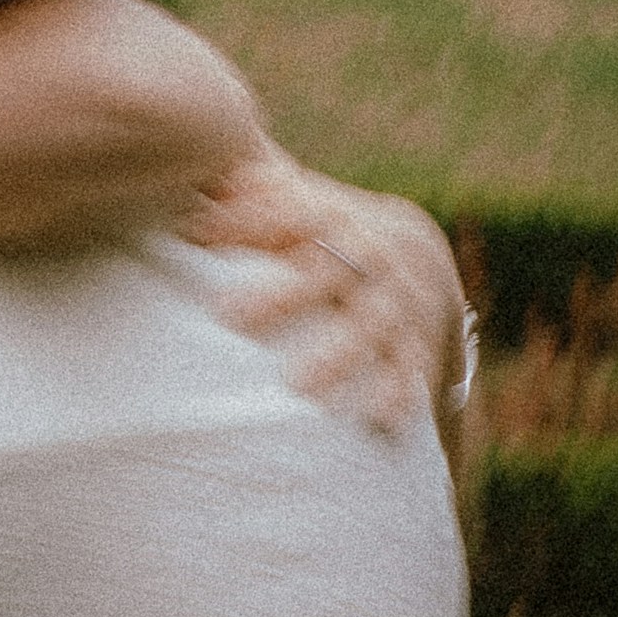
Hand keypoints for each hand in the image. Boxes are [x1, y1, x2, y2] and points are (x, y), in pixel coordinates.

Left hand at [190, 146, 466, 442]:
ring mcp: (396, 302)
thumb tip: (198, 197)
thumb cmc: (327, 232)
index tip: (199, 236)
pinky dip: (398, 392)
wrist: (419, 255)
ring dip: (337, 355)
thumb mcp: (297, 207)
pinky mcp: (417, 344)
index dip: (250, 221)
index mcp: (334, 219)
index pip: (293, 213)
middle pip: (328, 271)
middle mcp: (369, 259)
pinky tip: (380, 419)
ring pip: (370, 326)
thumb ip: (249, 202)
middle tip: (228, 318)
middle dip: (284, 295)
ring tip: (299, 387)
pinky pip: (411, 369)